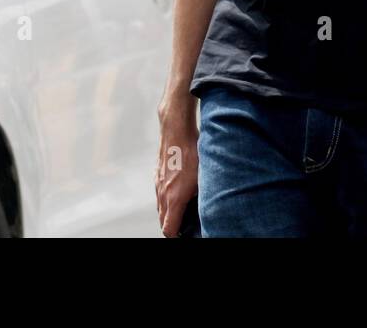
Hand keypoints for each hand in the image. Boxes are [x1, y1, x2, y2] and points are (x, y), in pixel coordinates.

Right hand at [156, 97, 198, 237]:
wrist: (176, 130)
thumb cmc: (191, 153)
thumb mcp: (204, 178)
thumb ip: (203, 196)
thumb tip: (209, 207)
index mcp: (173, 199)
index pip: (168, 229)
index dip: (175, 235)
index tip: (184, 234)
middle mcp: (162, 194)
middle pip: (162, 220)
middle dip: (172, 225)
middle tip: (184, 225)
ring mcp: (158, 183)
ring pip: (160, 206)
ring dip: (168, 211)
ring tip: (181, 209)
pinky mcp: (157, 173)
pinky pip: (159, 192)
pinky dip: (165, 197)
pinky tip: (176, 189)